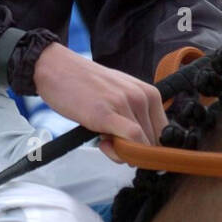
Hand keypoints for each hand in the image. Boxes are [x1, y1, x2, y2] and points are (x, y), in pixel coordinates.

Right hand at [32, 44, 166, 161]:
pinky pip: (132, 140)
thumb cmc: (85, 84)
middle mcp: (142, 97)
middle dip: (135, 152)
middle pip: (154, 142)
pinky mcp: (106, 113)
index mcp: (149, 93)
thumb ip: (134, 118)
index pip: (164, 134)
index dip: (150, 149)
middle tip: (113, 144)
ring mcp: (125, 104)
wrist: (57, 68)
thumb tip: (142, 148)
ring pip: (143, 145)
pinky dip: (122, 151)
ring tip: (103, 139)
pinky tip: (103, 143)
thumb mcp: (119, 96)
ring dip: (124, 153)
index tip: (135, 152)